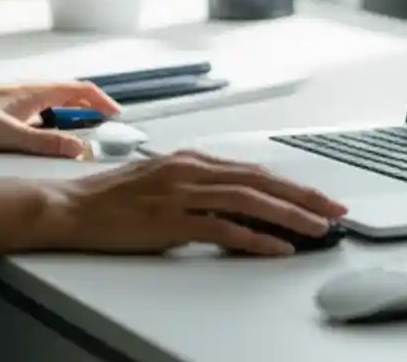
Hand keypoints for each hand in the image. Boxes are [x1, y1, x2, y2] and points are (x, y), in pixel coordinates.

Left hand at [0, 82, 122, 158]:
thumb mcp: (9, 135)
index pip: (81, 89)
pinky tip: (44, 141)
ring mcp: (17, 103)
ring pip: (54, 106)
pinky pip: (39, 116)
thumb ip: (44, 143)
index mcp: (35, 91)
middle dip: (89, 111)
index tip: (116, 115)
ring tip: (78, 138)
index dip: (102, 101)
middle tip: (103, 129)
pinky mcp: (5, 114)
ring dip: (70, 119)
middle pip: (70, 96)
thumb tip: (78, 148)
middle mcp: (28, 93)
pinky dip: (52, 126)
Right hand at [45, 150, 348, 255]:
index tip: (318, 197)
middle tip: (336, 210)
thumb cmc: (112, 198)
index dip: (291, 185)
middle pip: (261, 180)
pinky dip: (255, 238)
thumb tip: (234, 201)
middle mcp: (192, 169)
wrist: (71, 207)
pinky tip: (276, 247)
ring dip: (290, 215)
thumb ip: (198, 187)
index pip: (254, 170)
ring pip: (250, 200)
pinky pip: (223, 229)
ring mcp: (182, 193)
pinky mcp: (171, 220)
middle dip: (304, 197)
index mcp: (193, 159)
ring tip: (318, 228)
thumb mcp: (163, 181)